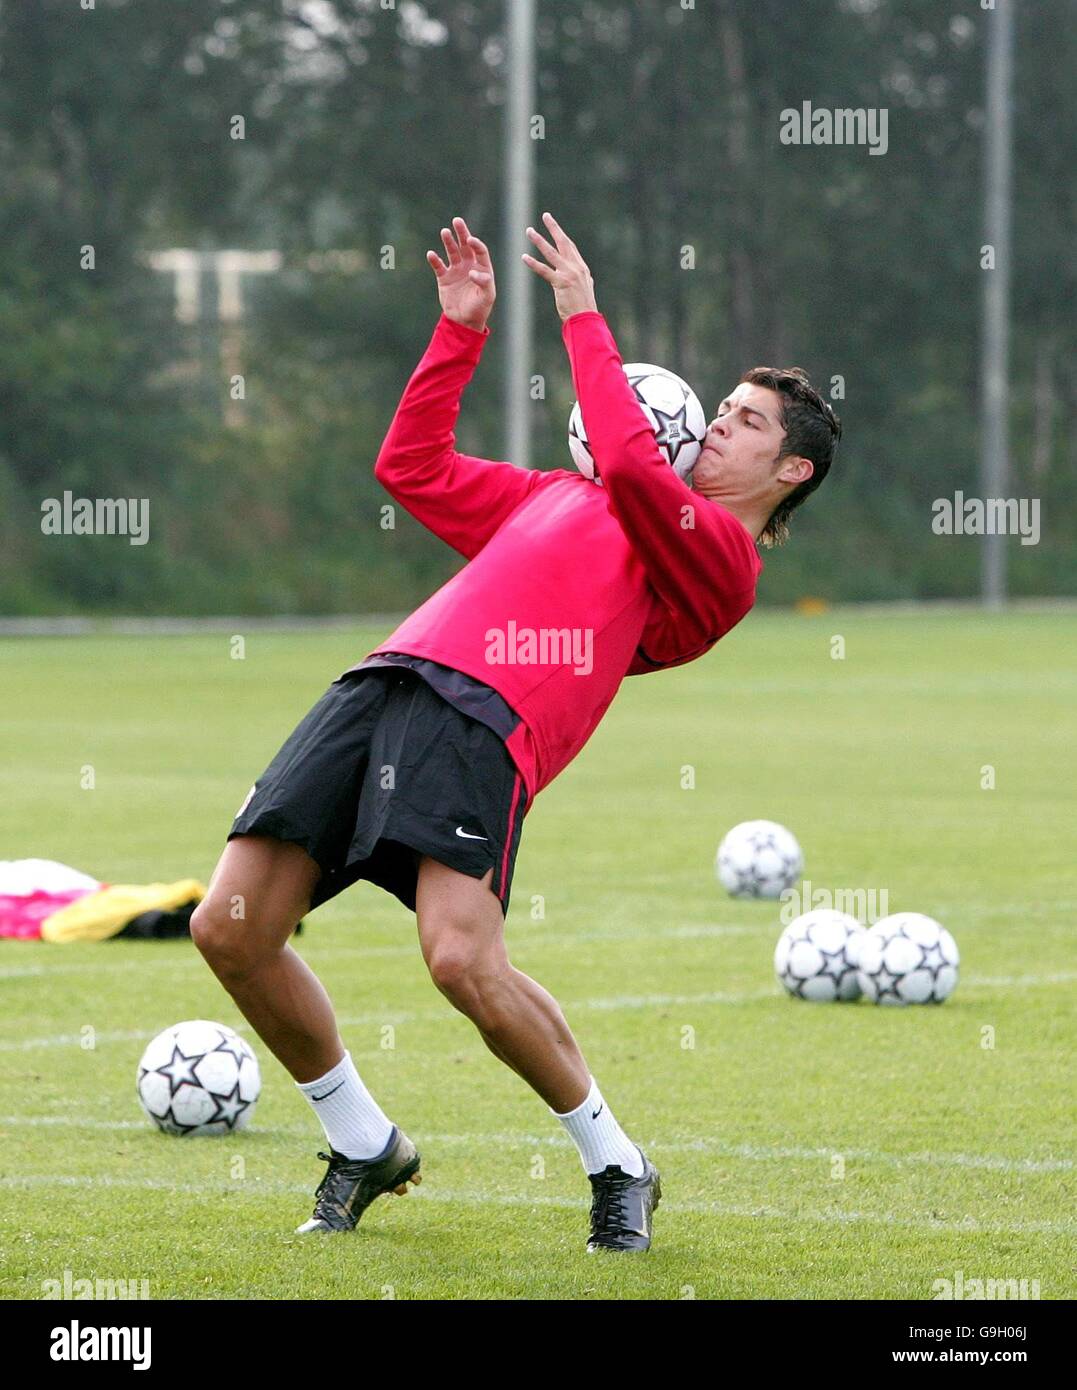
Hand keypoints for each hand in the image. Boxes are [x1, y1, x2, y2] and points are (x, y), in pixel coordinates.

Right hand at [427, 216, 494, 330]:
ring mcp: (456, 271)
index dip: (475, 244)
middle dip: (462, 233)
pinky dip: (434, 260)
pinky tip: (431, 254)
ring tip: (444, 232)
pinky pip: (438, 266)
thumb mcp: (487, 297)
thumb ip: (484, 282)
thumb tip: (472, 273)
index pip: (480, 251)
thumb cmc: (480, 308)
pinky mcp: (444, 278)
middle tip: (457, 221)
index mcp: (482, 268)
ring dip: (448, 242)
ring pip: (452, 252)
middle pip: (465, 246)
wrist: (464, 321)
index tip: (470, 240)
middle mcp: (469, 266)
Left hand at [522, 212, 597, 320]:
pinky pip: (544, 270)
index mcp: (582, 268)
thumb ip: (582, 280)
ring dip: (539, 240)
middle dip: (554, 228)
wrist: (586, 319)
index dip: (562, 235)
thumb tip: (585, 277)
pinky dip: (533, 263)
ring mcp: (568, 274)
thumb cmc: (584, 308)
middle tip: (546, 216)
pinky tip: (524, 257)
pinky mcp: (561, 283)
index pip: (570, 247)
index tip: (554, 225)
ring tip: (529, 231)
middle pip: (563, 242)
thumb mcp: (585, 289)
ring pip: (551, 252)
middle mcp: (576, 267)